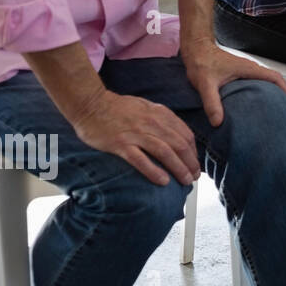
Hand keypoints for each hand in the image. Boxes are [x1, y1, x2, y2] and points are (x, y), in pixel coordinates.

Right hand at [71, 88, 201, 185]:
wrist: (91, 103)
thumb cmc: (118, 107)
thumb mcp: (147, 107)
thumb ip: (162, 118)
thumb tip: (177, 133)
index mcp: (160, 114)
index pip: (185, 134)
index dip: (194, 151)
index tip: (195, 163)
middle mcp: (152, 123)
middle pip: (179, 145)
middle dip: (191, 163)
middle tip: (195, 176)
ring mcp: (136, 134)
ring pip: (165, 152)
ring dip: (178, 168)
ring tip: (186, 181)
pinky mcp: (120, 144)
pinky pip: (140, 159)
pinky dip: (154, 171)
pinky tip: (163, 181)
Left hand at [181, 38, 285, 127]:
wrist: (196, 50)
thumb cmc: (202, 61)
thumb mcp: (205, 84)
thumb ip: (212, 103)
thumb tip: (218, 121)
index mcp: (248, 69)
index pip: (274, 77)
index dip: (284, 88)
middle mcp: (249, 68)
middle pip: (273, 79)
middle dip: (281, 92)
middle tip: (283, 107)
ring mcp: (245, 69)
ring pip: (265, 80)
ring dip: (271, 91)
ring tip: (271, 106)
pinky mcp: (239, 72)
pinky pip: (256, 81)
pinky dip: (261, 90)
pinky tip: (253, 100)